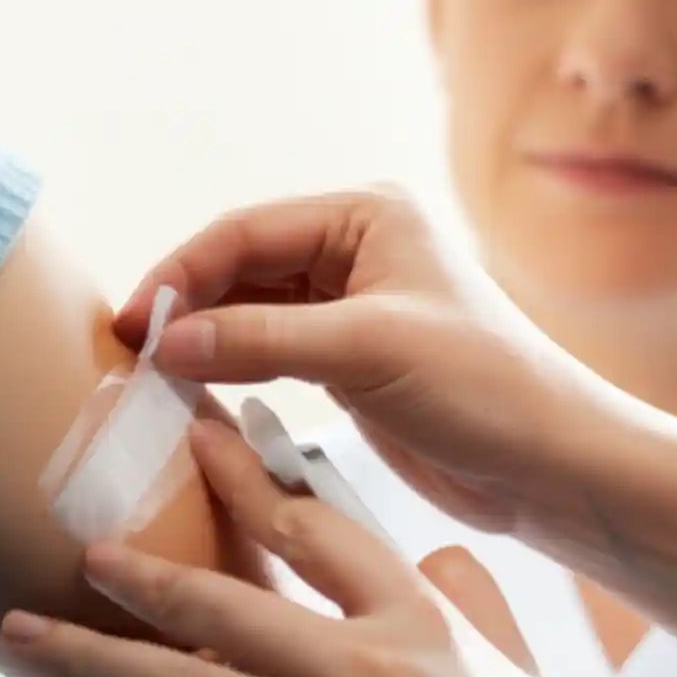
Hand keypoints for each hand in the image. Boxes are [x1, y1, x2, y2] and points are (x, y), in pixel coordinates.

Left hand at [0, 420, 552, 676]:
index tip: (202, 436)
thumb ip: (472, 600)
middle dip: (144, 580)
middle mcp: (367, 676)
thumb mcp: (511, 665)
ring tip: (23, 638)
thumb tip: (433, 550)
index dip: (248, 477)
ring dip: (94, 666)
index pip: (319, 531)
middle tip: (84, 553)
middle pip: (227, 612)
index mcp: (417, 625)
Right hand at [114, 192, 601, 533]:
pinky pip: (274, 349)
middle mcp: (359, 249)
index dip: (182, 273)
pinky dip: (237, 365)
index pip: (248, 231)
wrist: (544, 459)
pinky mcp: (352, 357)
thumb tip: (167, 339)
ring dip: (208, 337)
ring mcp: (354, 304)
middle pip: (245, 265)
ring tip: (154, 373)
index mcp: (368, 216)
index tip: (132, 323)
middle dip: (190, 305)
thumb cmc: (482, 386)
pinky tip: (201, 386)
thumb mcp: (367, 350)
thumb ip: (262, 339)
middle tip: (132, 353)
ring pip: (254, 309)